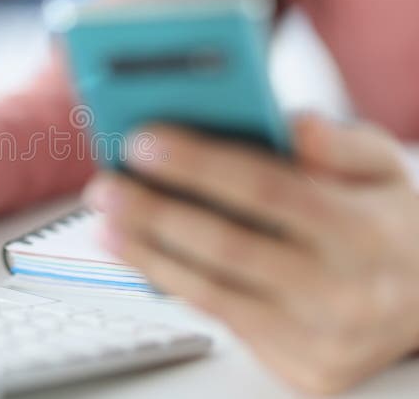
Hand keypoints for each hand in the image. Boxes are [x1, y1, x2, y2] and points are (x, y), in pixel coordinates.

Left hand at [83, 116, 418, 393]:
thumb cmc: (386, 221)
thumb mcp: (382, 167)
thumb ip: (339, 142)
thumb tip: (290, 124)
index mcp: (361, 229)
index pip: (267, 188)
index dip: (199, 164)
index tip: (141, 141)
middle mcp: (342, 289)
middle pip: (228, 246)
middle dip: (155, 213)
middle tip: (104, 186)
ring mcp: (320, 337)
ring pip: (214, 291)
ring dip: (148, 254)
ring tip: (104, 223)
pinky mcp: (300, 365)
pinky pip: (220, 319)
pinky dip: (171, 284)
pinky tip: (138, 254)